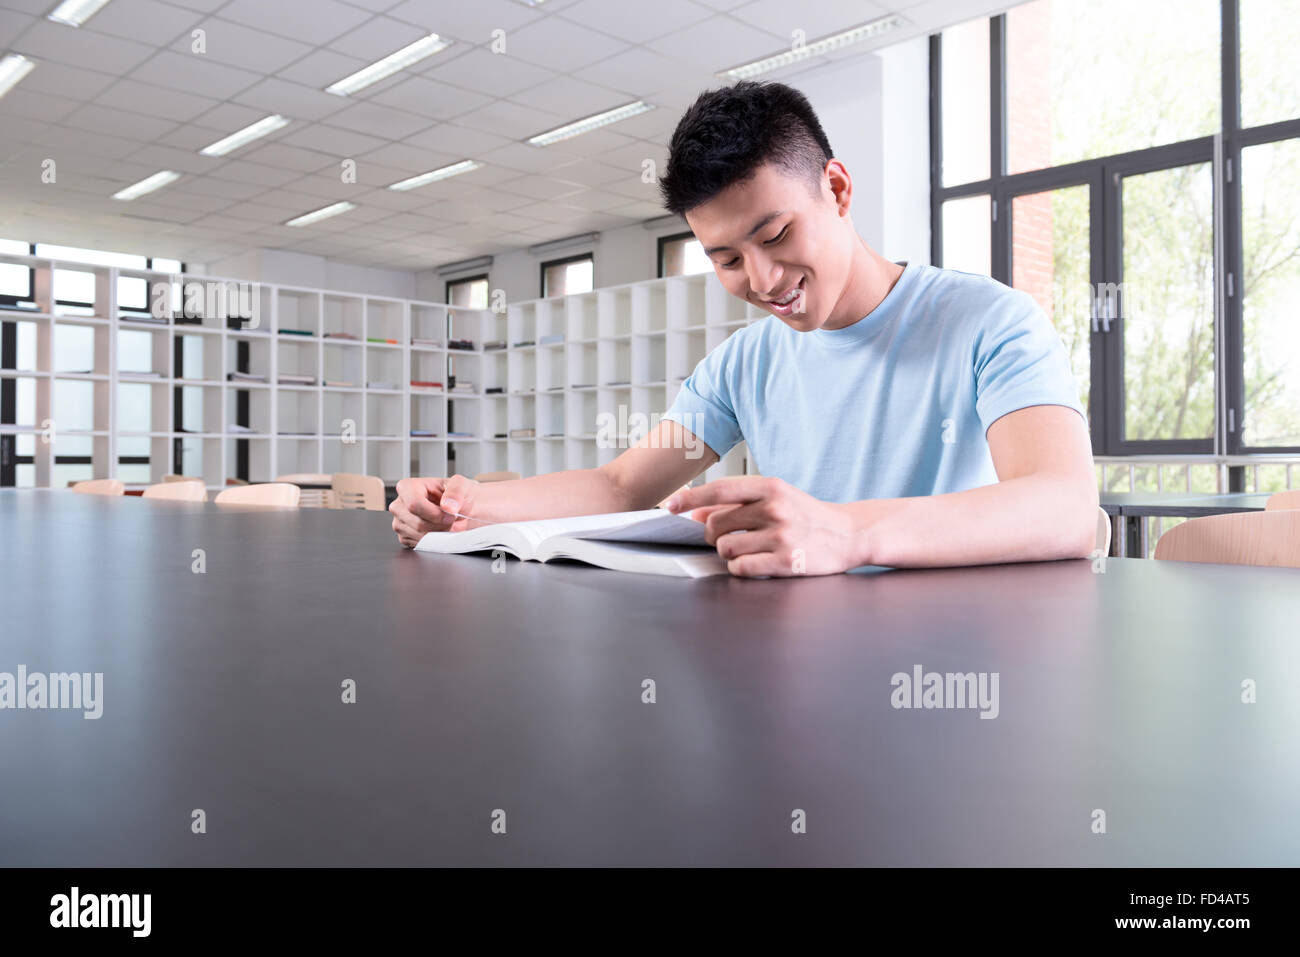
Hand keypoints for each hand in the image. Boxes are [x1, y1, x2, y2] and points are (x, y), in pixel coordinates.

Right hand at [389, 474, 480, 547]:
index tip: (451, 516)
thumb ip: (456, 492)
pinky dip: (435, 542)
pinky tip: (441, 531)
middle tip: (453, 520)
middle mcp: (399, 505)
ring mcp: (399, 523)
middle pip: (417, 523)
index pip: (414, 504)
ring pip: (419, 536)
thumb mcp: (462, 485)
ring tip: (448, 524)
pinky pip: (419, 545)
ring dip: (440, 534)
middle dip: (440, 526)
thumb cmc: (457, 496)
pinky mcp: (404, 538)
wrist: (460, 510)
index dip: (435, 514)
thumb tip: (448, 507)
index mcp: (408, 487)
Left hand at [664, 476, 860, 576]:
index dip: (690, 498)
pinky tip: (753, 563)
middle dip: (713, 535)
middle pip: (715, 525)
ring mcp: (781, 536)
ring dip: (727, 553)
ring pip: (725, 548)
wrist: (849, 534)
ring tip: (746, 550)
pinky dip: (739, 568)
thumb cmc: (805, 515)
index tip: (670, 506)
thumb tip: (695, 512)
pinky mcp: (786, 561)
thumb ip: (737, 504)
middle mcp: (775, 508)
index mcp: (770, 487)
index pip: (720, 489)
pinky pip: (741, 568)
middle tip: (726, 538)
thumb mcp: (775, 499)